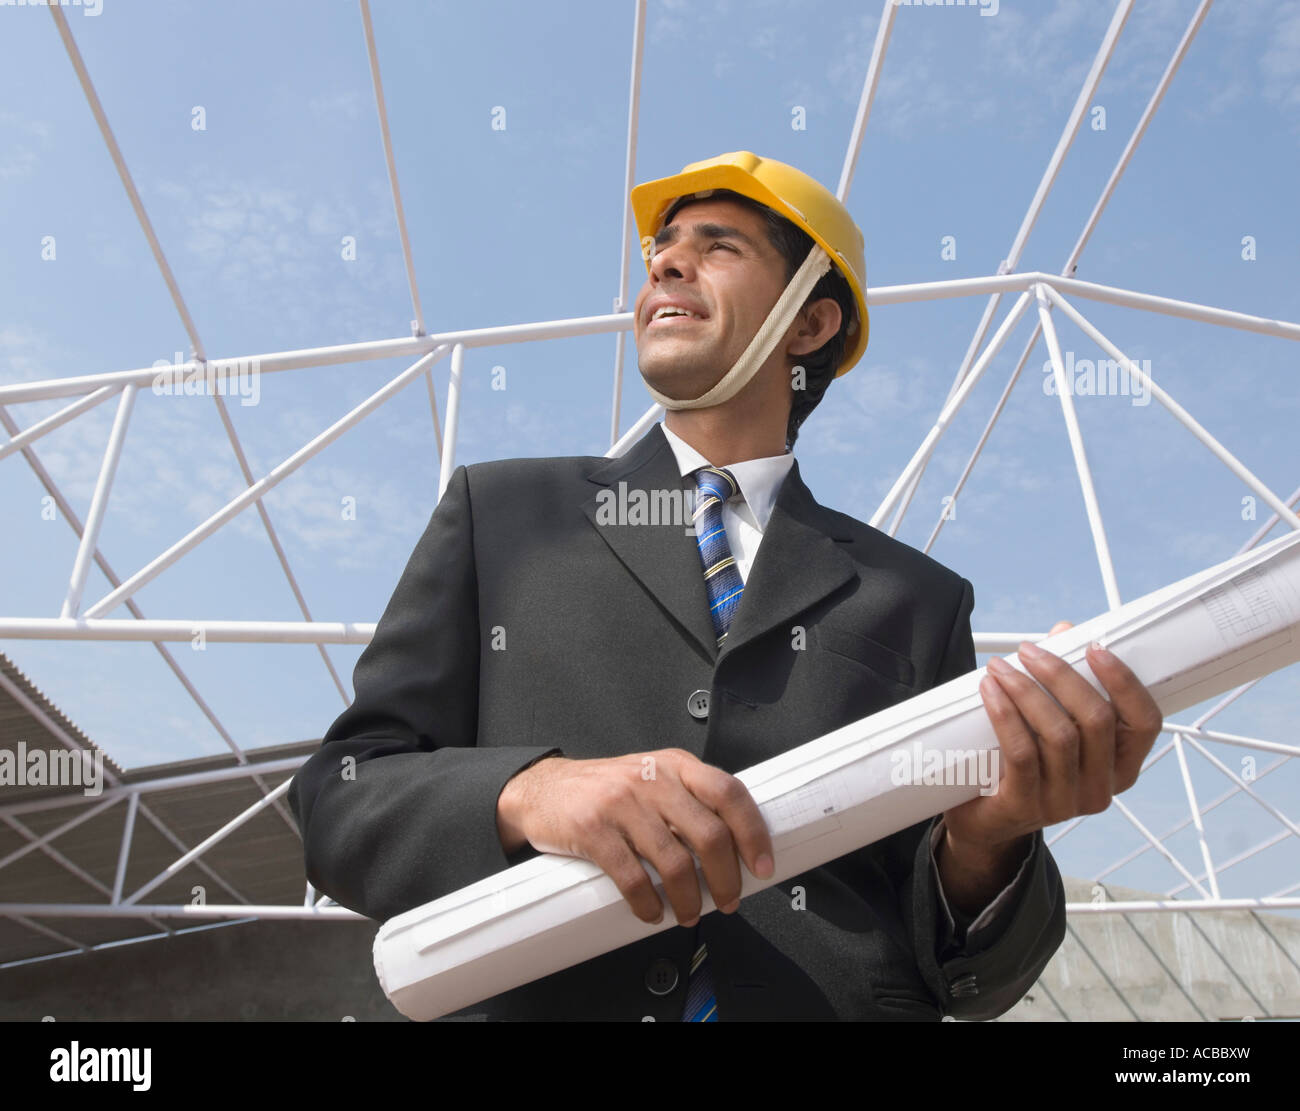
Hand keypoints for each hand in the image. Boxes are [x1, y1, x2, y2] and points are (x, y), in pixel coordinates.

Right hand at [496, 748, 774, 926]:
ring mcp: (622, 803)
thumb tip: (734, 847)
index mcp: (676, 765)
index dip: (753, 832)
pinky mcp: (593, 829)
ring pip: (674, 862)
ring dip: (689, 900)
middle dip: (726, 878)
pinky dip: (648, 905)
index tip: (762, 866)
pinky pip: (632, 878)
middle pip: (709, 834)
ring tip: (689, 913)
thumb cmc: (605, 789)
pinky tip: (651, 912)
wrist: (541, 789)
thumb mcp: (653, 778)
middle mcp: (653, 779)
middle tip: (728, 900)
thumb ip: (689, 800)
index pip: (729, 793)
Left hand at [944, 620, 1162, 855]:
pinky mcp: (1026, 806)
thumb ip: (1063, 680)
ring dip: (1027, 690)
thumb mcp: (1051, 724)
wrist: (985, 820)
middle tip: (1028, 651)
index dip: (1125, 682)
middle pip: (1096, 720)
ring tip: (1000, 667)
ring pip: (1058, 735)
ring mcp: (1065, 802)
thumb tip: (1064, 630)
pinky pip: (1022, 753)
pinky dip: (1005, 714)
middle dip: (1061, 675)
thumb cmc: (1024, 764)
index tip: (1094, 647)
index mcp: (1121, 765)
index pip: (1146, 722)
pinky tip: (990, 691)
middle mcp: (1102, 788)